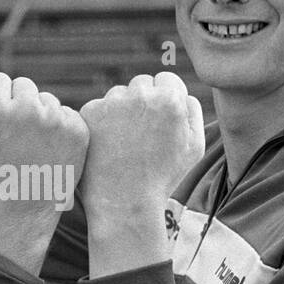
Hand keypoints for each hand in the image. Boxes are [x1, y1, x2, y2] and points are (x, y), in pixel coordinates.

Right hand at [0, 73, 88, 274]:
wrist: (23, 211)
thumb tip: (5, 91)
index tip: (0, 117)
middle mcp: (27, 110)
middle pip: (25, 87)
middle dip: (21, 105)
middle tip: (19, 134)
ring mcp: (55, 120)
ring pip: (48, 101)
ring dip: (42, 117)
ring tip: (36, 148)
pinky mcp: (78, 131)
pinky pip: (67, 115)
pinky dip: (62, 130)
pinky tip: (53, 151)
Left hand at [79, 73, 204, 276]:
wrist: (125, 202)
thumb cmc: (163, 178)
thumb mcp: (194, 148)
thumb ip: (193, 112)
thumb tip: (182, 93)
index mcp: (170, 99)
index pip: (167, 81)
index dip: (165, 101)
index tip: (159, 122)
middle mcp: (141, 94)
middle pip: (142, 85)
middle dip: (142, 103)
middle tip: (141, 136)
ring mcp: (112, 102)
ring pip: (118, 95)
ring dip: (120, 112)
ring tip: (124, 146)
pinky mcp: (89, 112)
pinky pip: (98, 108)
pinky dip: (100, 123)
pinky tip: (107, 147)